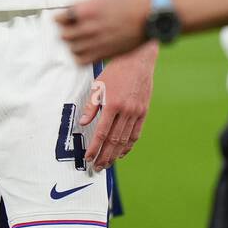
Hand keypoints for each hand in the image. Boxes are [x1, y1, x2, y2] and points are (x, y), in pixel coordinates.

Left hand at [57, 0, 148, 62]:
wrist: (144, 16)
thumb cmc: (126, 5)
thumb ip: (83, 5)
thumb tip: (71, 11)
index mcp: (85, 11)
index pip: (60, 18)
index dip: (59, 19)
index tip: (60, 20)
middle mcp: (88, 27)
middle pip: (64, 35)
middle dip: (65, 32)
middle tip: (68, 30)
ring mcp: (95, 42)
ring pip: (72, 48)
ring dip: (72, 44)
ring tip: (77, 41)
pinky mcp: (103, 54)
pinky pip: (81, 60)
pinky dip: (79, 57)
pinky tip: (83, 51)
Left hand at [80, 44, 156, 170]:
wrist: (138, 60)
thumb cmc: (116, 70)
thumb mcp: (98, 85)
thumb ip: (91, 106)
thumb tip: (83, 123)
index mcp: (112, 104)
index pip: (101, 133)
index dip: (94, 148)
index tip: (88, 158)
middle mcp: (125, 111)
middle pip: (114, 140)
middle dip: (104, 156)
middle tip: (97, 167)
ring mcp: (136, 112)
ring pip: (125, 140)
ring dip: (115, 154)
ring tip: (108, 163)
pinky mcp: (143, 112)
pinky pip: (136, 133)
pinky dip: (129, 145)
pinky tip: (122, 153)